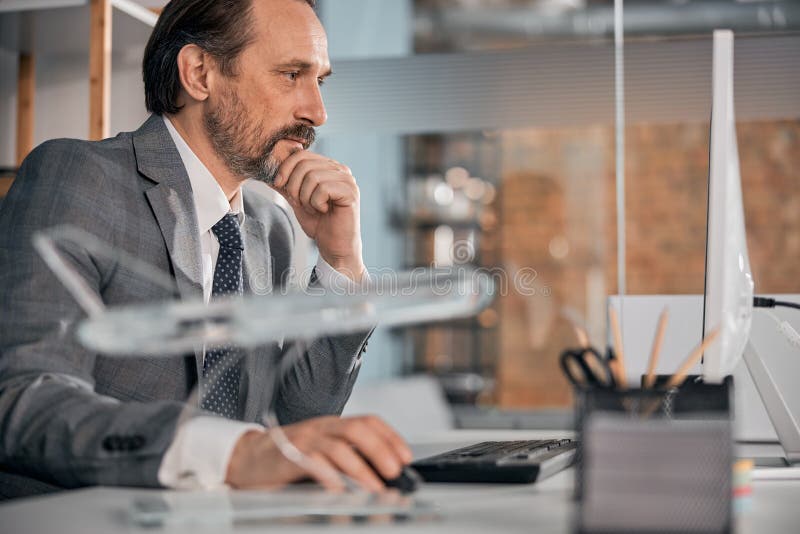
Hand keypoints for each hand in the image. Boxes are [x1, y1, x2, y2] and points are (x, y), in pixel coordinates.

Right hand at [225, 415, 412, 491]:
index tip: (407, 457)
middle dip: (381, 450)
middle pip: (357, 430)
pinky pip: (313, 464)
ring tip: (376, 489)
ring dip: (361, 469)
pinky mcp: (288, 457)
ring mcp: (304, 440)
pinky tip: (341, 491)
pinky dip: (330, 478)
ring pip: (338, 447)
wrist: (246, 458)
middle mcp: (321, 428)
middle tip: (395, 472)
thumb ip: (347, 458)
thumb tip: (381, 476)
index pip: (368, 421)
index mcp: (332, 425)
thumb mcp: (322, 453)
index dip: (390, 437)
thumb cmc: (287, 459)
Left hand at [272, 151, 364, 280]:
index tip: (278, 185)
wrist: (334, 247)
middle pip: (305, 164)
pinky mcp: (350, 192)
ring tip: (314, 209)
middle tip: (300, 203)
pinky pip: (323, 189)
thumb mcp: (296, 201)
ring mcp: (347, 180)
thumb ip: (285, 185)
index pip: (301, 155)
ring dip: (306, 197)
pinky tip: (324, 211)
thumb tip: (265, 173)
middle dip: (294, 186)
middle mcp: (340, 169)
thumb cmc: (319, 224)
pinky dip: (316, 203)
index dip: (285, 168)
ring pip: (313, 177)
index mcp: (328, 167)